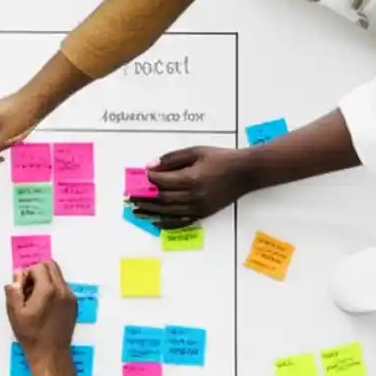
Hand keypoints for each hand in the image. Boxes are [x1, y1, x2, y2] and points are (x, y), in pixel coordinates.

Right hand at [5, 262, 77, 375]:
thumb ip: (14, 291)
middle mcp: (62, 290)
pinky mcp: (73, 305)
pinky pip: (63, 288)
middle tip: (28, 289)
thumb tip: (16, 277)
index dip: (27, 274)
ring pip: (58, 277)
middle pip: (51, 266)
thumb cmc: (31, 335)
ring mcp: (70, 298)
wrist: (51, 354)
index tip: (22, 288)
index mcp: (48, 290)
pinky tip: (45, 307)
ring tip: (35, 300)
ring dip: (45, 281)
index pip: (39, 267)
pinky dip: (53, 290)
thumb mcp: (15, 313)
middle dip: (37, 272)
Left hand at [129, 147, 252, 228]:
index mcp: (191, 178)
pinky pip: (181, 221)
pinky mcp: (203, 214)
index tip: (137, 179)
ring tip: (136, 210)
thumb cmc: (221, 158)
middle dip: (143, 198)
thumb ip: (172, 159)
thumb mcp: (196, 152)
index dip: (147, 181)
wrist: (246, 172)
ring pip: (168, 212)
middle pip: (161, 199)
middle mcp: (193, 196)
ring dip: (150, 211)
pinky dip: (166, 223)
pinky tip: (155, 222)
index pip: (161, 182)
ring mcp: (198, 207)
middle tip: (129, 198)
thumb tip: (151, 166)